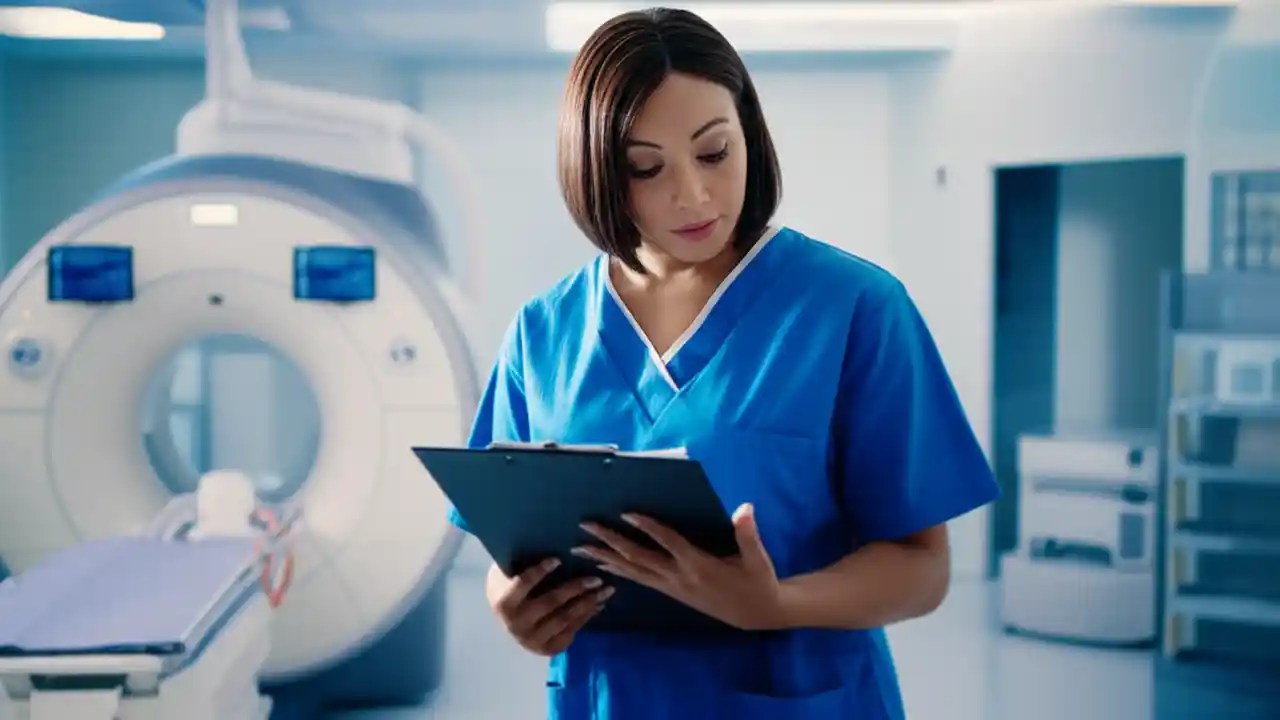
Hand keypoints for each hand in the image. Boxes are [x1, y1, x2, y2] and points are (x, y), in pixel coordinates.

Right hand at [486, 558, 614, 655]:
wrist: (507, 619)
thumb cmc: (511, 585)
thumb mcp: (508, 572)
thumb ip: (521, 561)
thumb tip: (549, 540)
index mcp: (503, 603)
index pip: (522, 584)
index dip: (539, 572)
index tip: (558, 559)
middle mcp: (516, 625)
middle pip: (550, 603)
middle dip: (575, 589)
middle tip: (596, 578)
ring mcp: (531, 640)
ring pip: (564, 619)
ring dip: (588, 603)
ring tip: (606, 590)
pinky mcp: (546, 649)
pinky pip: (571, 632)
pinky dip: (586, 617)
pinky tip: (599, 604)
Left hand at [574, 503, 785, 630]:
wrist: (756, 614)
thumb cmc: (757, 582)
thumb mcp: (758, 559)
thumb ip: (748, 533)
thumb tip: (745, 507)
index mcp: (698, 565)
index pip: (667, 542)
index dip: (647, 526)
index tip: (626, 512)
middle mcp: (679, 577)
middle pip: (638, 557)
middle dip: (611, 541)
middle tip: (586, 525)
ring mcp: (672, 587)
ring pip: (632, 571)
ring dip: (605, 558)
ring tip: (581, 548)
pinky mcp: (671, 592)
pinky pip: (639, 579)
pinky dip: (618, 570)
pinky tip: (604, 565)